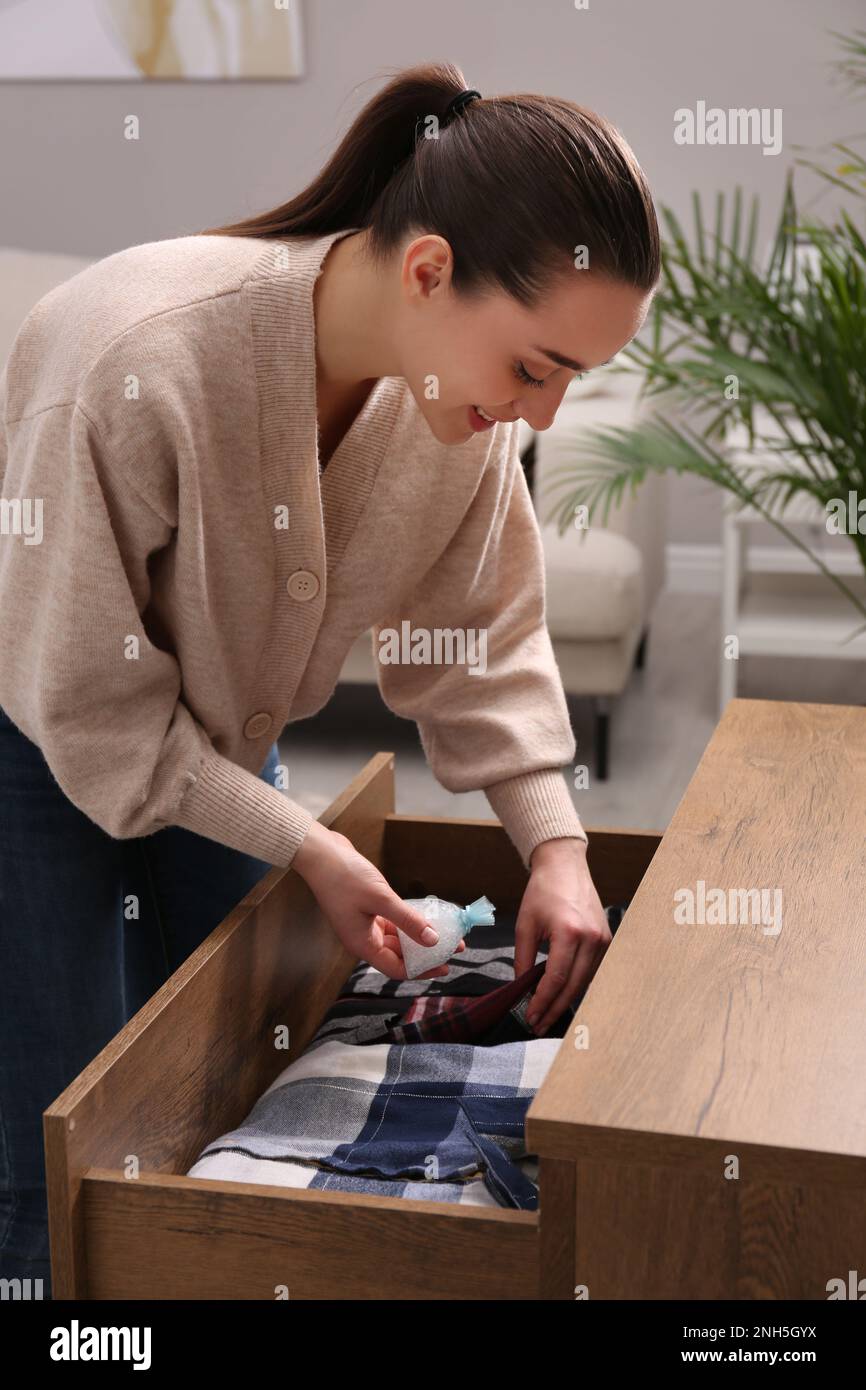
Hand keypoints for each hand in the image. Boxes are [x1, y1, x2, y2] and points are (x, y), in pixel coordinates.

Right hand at [292, 821, 462, 979]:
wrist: (321, 853)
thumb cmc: (345, 877)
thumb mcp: (381, 899)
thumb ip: (408, 921)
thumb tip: (433, 940)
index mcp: (362, 944)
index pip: (397, 969)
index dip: (422, 971)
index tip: (446, 967)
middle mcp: (364, 938)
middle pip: (399, 955)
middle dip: (426, 952)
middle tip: (454, 946)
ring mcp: (365, 923)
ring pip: (398, 938)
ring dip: (420, 935)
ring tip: (446, 931)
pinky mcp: (368, 908)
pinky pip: (393, 922)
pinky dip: (409, 921)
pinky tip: (426, 916)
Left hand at [515, 837, 610, 1034]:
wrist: (565, 866)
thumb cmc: (542, 891)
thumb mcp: (525, 925)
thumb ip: (523, 959)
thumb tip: (521, 988)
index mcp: (569, 932)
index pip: (556, 979)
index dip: (542, 1002)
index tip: (529, 1016)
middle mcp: (591, 938)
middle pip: (573, 986)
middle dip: (554, 1009)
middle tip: (537, 1025)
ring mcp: (603, 939)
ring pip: (585, 982)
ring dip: (566, 1000)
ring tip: (547, 1014)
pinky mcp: (607, 939)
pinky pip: (592, 970)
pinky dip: (577, 984)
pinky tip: (562, 995)